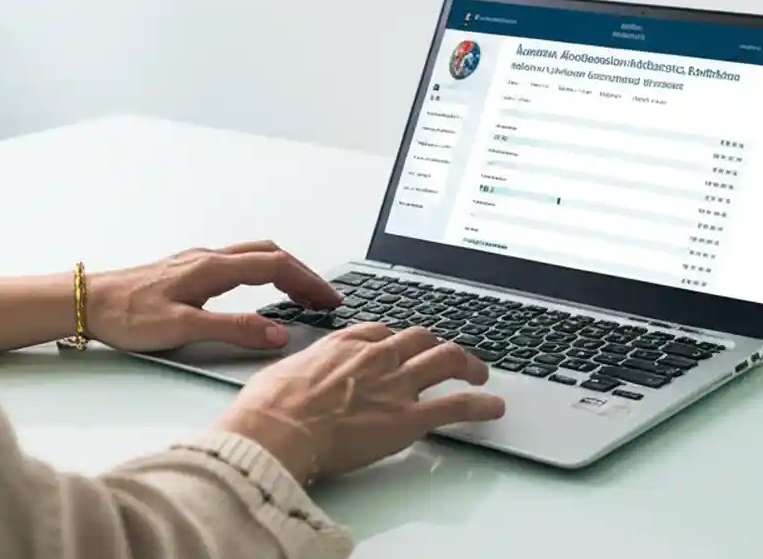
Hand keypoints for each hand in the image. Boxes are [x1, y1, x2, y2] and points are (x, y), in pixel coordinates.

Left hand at [85, 241, 341, 351]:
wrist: (86, 302)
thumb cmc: (125, 314)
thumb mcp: (183, 328)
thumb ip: (233, 329)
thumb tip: (278, 332)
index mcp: (213, 268)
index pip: (276, 266)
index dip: (308, 282)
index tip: (330, 300)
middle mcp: (208, 258)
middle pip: (270, 254)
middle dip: (302, 274)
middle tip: (323, 298)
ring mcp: (197, 262)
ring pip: (253, 255)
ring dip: (283, 270)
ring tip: (299, 294)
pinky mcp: (186, 271)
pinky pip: (236, 263)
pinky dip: (261, 272)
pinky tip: (257, 291)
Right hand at [215, 323, 505, 482]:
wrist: (276, 430)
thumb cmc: (268, 408)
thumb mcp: (278, 374)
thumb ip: (299, 373)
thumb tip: (290, 382)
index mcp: (343, 344)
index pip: (380, 331)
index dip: (394, 339)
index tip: (398, 346)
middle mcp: (375, 356)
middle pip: (419, 338)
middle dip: (435, 345)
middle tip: (445, 355)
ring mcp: (396, 384)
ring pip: (446, 359)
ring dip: (469, 364)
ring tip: (480, 373)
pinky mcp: (409, 418)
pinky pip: (456, 405)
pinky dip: (481, 404)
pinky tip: (493, 407)